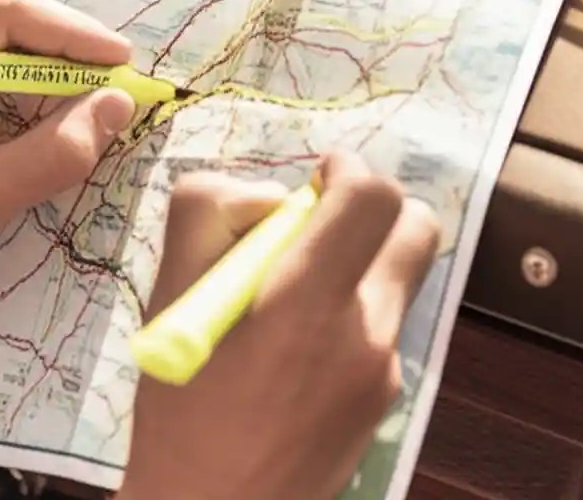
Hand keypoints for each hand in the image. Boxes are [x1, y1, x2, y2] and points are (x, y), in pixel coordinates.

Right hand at [120, 152, 441, 499]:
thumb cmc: (179, 411)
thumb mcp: (167, 299)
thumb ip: (209, 217)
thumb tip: (272, 197)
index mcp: (308, 303)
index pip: (373, 198)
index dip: (346, 170)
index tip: (315, 178)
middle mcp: (367, 333)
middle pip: (416, 229)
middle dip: (373, 208)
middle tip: (318, 225)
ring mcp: (386, 372)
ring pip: (401, 277)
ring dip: (362, 260)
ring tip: (297, 293)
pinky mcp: (387, 401)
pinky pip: (386, 326)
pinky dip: (355, 310)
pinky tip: (299, 348)